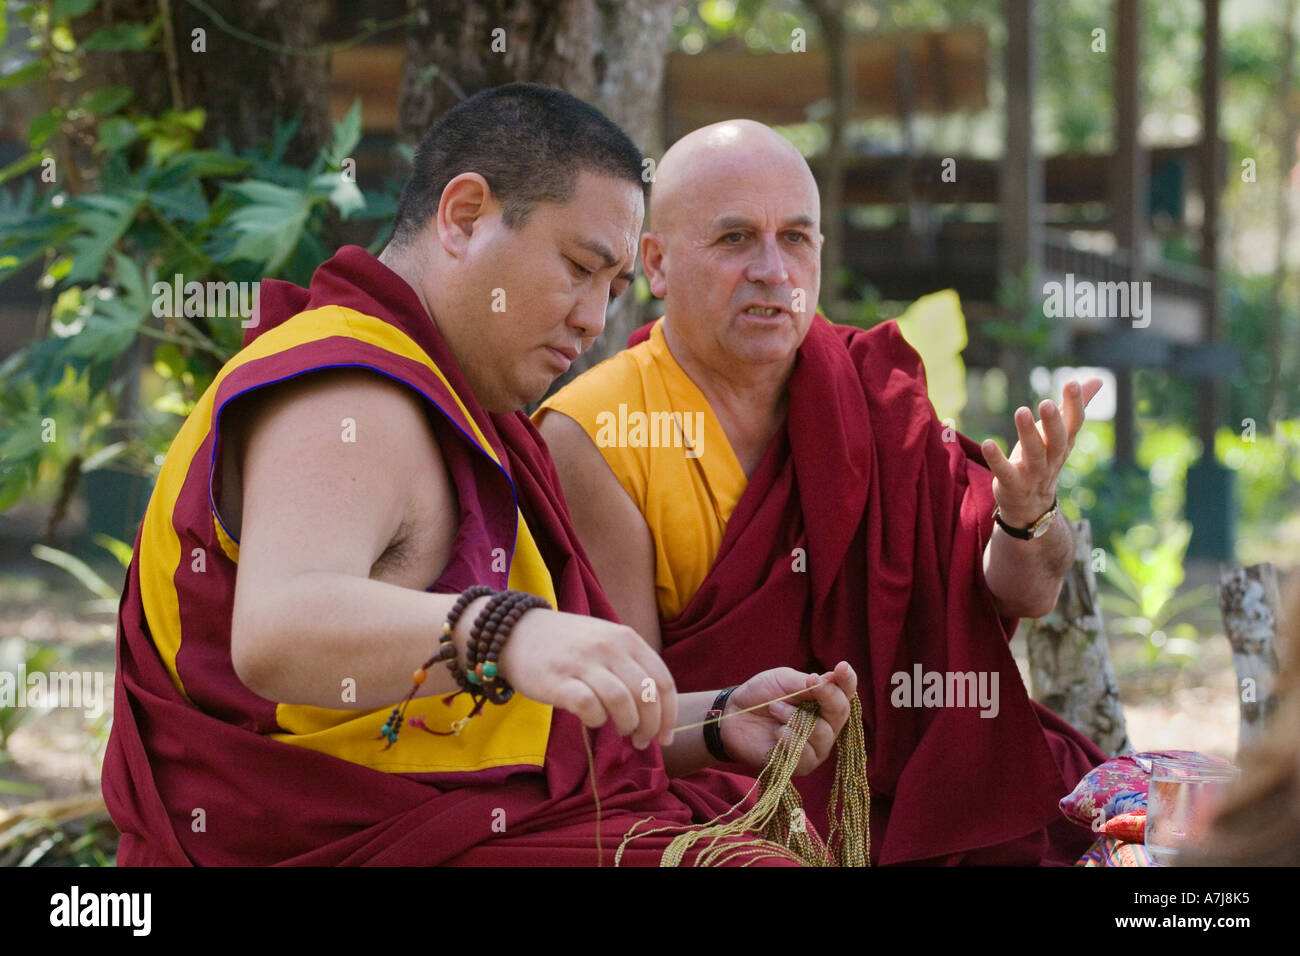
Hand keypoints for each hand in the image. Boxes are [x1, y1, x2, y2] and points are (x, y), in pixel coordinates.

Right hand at [497, 608, 677, 749]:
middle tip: (642, 740)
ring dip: (627, 724)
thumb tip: (657, 710)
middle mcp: (609, 647)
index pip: (662, 680)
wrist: (516, 632)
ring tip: (621, 732)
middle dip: (650, 726)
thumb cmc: (568, 644)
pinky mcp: (558, 680)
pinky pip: (588, 706)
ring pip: (621, 701)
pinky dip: (596, 720)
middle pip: (646, 695)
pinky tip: (593, 720)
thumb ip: (631, 666)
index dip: (669, 714)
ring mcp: (583, 662)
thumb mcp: (606, 640)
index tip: (665, 737)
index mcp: (626, 638)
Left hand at [720, 662, 857, 775]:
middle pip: (841, 712)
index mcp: (824, 701)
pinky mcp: (802, 764)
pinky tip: (776, 732)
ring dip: (795, 718)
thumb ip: (806, 683)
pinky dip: (789, 738)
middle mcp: (826, 724)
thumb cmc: (759, 695)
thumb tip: (831, 679)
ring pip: (822, 733)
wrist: (732, 716)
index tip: (841, 667)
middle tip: (810, 683)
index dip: (847, 680)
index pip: (845, 692)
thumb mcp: (782, 680)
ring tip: (775, 709)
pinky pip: (806, 753)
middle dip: (826, 696)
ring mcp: (816, 746)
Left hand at [980, 378, 1101, 527]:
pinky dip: (996, 459)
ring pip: (1034, 454)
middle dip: (1053, 422)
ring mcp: (1032, 473)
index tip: (1071, 383)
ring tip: (1021, 411)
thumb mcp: (1060, 434)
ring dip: (1028, 434)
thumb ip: (1073, 408)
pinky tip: (988, 443)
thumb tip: (1098, 380)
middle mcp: (1052, 458)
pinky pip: (1005, 472)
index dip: (1075, 404)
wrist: (1032, 505)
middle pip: (1057, 440)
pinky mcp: (1012, 483)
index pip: (1074, 423)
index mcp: (1064, 443)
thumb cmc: (1044, 459)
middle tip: (1046, 402)